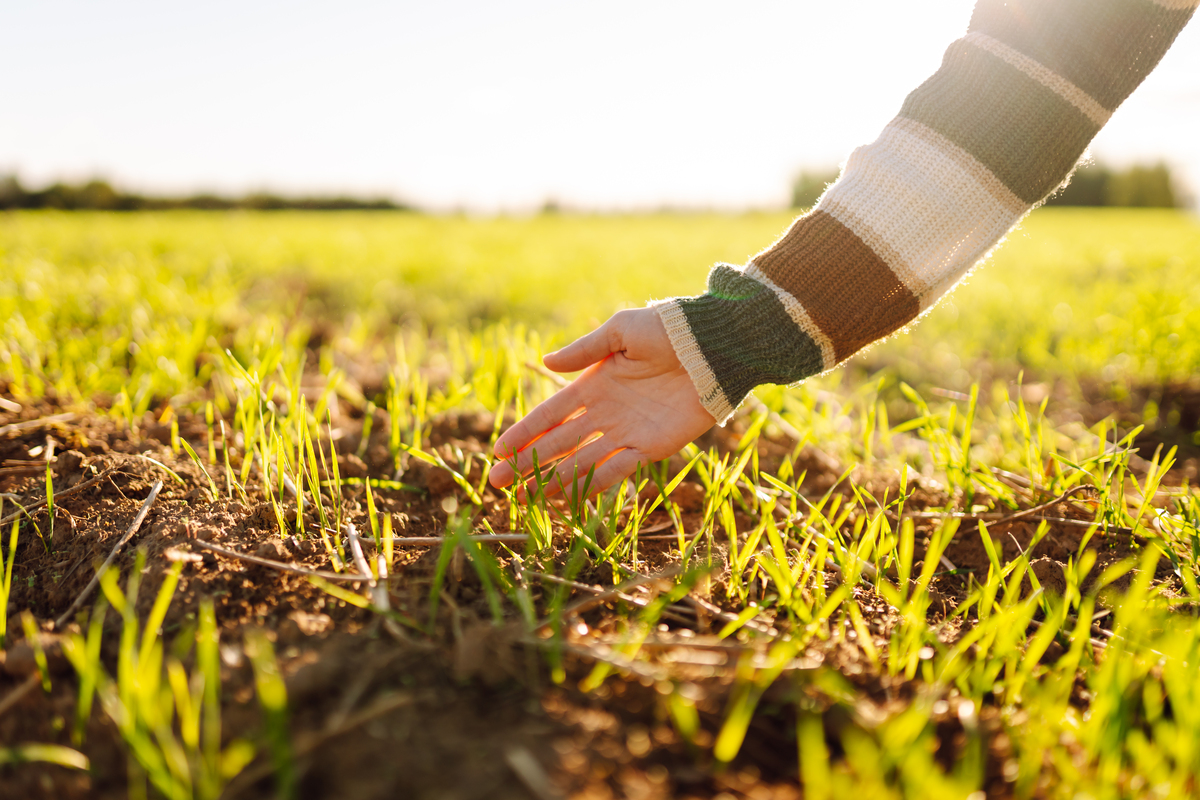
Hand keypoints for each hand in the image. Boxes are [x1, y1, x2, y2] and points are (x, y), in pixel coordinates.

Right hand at [489, 307, 714, 497]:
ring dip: (554, 479)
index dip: (525, 433)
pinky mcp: (651, 447)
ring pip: (581, 462)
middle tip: (497, 482)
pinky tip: (568, 497)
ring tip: (526, 497)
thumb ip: (585, 350)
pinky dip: (593, 483)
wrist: (714, 348)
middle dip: (528, 463)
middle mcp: (605, 413)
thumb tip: (546, 362)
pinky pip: (617, 469)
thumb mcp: (622, 331)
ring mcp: (626, 433)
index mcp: (594, 385)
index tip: (498, 450)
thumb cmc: (669, 331)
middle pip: (558, 444)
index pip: (551, 415)